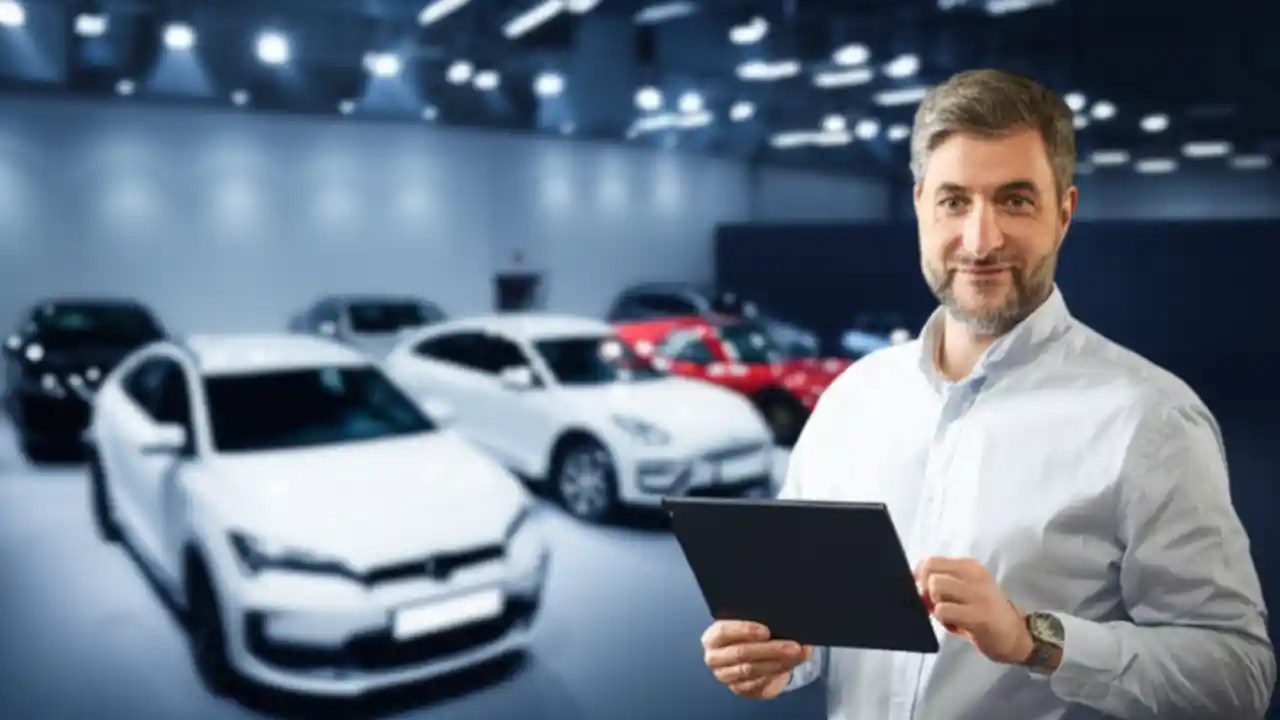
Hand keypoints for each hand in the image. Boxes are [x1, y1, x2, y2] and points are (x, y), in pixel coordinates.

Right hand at [701, 620, 811, 699]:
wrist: (748, 653)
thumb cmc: (749, 633)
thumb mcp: (752, 624)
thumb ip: (767, 622)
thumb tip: (791, 628)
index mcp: (712, 637)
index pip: (724, 632)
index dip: (745, 630)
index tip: (767, 631)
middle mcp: (714, 658)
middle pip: (741, 653)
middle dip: (771, 649)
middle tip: (794, 647)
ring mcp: (726, 677)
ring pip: (752, 670)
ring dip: (777, 663)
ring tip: (796, 656)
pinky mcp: (740, 690)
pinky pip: (758, 685)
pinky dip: (776, 676)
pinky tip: (788, 669)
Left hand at [915, 556, 1033, 664]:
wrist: (1015, 636)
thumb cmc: (982, 612)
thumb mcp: (964, 590)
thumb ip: (942, 582)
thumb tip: (912, 583)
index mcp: (969, 566)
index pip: (930, 561)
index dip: (919, 579)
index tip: (927, 594)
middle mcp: (975, 575)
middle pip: (929, 572)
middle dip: (925, 592)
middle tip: (938, 607)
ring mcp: (978, 594)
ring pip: (935, 587)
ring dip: (936, 607)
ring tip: (951, 616)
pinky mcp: (979, 615)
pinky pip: (943, 611)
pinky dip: (944, 622)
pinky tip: (958, 627)